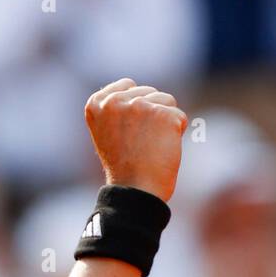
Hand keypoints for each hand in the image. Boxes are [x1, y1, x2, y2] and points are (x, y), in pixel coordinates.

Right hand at [84, 78, 187, 201]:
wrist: (134, 191)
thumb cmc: (123, 167)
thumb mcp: (108, 133)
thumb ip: (118, 110)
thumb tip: (138, 94)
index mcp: (96, 104)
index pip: (127, 86)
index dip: (134, 109)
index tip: (126, 133)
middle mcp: (114, 101)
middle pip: (149, 92)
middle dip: (150, 116)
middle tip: (138, 145)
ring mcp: (139, 106)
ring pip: (166, 101)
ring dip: (164, 123)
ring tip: (149, 147)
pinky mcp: (163, 115)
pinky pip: (179, 118)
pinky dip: (176, 135)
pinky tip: (160, 150)